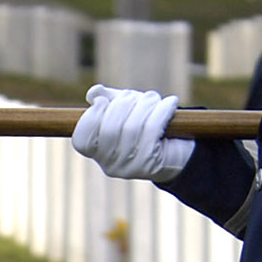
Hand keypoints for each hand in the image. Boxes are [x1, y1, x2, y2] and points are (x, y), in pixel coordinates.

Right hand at [71, 85, 192, 182]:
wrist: (179, 150)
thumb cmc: (147, 125)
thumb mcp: (126, 109)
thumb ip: (108, 99)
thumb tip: (93, 93)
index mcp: (97, 153)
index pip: (82, 140)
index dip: (91, 116)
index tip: (102, 101)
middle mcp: (109, 166)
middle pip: (109, 129)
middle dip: (123, 103)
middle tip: (137, 96)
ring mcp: (129, 169)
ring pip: (132, 127)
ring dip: (145, 104)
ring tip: (154, 98)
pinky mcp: (150, 165)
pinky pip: (152, 130)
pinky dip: (162, 111)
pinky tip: (170, 103)